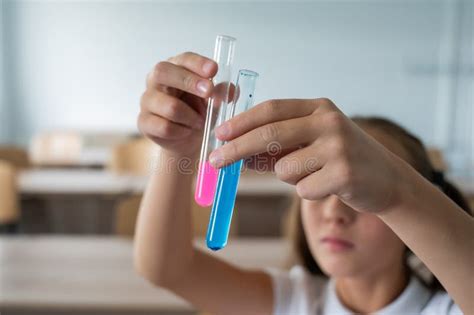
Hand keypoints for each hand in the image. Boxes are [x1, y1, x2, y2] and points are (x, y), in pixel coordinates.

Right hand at [138, 52, 216, 155]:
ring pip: (169, 106)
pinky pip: (165, 127)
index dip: (197, 63)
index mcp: (175, 68)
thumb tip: (229, 91)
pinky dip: (181, 131)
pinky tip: (186, 131)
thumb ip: (221, 93)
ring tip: (200, 122)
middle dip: (188, 81)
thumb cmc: (200, 113)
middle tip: (208, 91)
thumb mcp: (214, 101)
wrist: (189, 142)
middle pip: (163, 72)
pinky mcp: (144, 122)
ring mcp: (147, 100)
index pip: (183, 59)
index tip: (214, 70)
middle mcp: (156, 80)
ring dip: (191, 117)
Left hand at [209, 98, 410, 212]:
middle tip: (214, 160)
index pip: (271, 110)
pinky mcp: (345, 174)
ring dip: (288, 177)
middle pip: (269, 133)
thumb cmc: (340, 159)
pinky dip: (307, 191)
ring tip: (313, 174)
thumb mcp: (310, 144)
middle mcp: (329, 121)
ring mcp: (339, 146)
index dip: (241, 122)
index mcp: (319, 108)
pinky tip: (328, 186)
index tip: (219, 134)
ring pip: (284, 168)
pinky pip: (303, 189)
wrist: (387, 180)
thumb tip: (236, 153)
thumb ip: (276, 146)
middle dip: (236, 148)